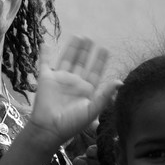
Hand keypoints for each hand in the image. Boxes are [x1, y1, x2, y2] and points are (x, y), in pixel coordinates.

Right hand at [29, 36, 117, 150]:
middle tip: (90, 39)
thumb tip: (120, 81)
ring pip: (67, 59)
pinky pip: (45, 62)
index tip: (104, 49)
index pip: (95, 72)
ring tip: (78, 36)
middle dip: (86, 51)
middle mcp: (74, 83)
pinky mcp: (46, 78)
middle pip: (81, 62)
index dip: (100, 61)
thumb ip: (105, 95)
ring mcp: (60, 79)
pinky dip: (44, 53)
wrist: (49, 129)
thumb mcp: (92, 110)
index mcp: (86, 90)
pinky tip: (45, 43)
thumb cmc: (72, 123)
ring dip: (72, 48)